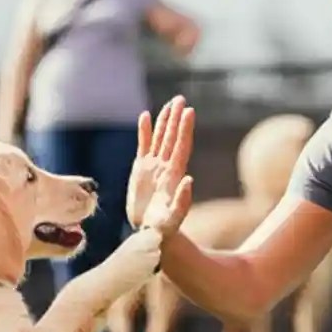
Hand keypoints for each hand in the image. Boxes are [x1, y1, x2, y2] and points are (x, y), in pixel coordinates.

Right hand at [127, 96, 193, 228]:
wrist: (150, 233)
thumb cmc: (164, 228)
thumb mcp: (174, 217)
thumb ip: (183, 200)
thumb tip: (189, 179)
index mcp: (174, 175)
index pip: (181, 147)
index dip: (184, 129)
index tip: (189, 112)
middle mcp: (166, 167)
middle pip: (172, 138)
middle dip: (176, 118)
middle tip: (180, 98)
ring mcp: (154, 167)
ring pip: (160, 138)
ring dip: (164, 121)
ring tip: (170, 103)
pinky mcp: (141, 170)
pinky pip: (143, 145)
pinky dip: (145, 132)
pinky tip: (145, 116)